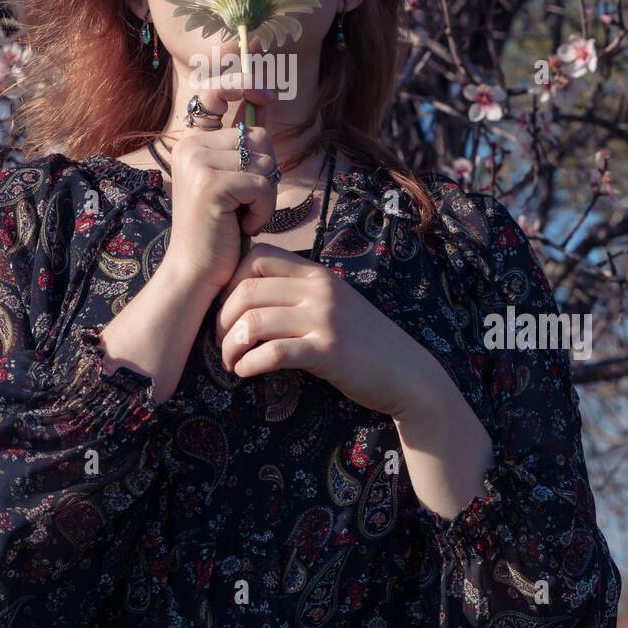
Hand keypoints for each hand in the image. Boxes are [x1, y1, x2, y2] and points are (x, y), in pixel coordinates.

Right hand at [162, 76, 280, 297]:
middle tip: (244, 203)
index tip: (266, 94)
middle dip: (265, 171)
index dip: (244, 86)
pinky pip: (261, 184)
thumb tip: (263, 100)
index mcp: (191, 141)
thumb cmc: (219, 230)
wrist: (196, 271)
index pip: (218, 93)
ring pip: (263, 160)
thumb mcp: (232, 179)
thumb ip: (242, 144)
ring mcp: (197, 162)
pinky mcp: (209, 184)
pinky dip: (263, 209)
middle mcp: (189, 145)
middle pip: (258, 135)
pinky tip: (242, 225)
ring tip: (241, 215)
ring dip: (265, 194)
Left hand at [214, 242, 444, 420]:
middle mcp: (319, 289)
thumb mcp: (332, 303)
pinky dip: (249, 364)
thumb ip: (298, 293)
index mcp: (317, 272)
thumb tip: (247, 294)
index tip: (227, 308)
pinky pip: (272, 353)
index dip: (231, 280)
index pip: (257, 255)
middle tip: (221, 341)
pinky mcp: (327, 351)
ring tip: (230, 361)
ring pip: (253, 321)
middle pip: (246, 289)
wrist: (406, 372)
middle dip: (222, 318)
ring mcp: (324, 319)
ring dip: (230, 346)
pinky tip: (245, 372)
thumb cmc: (363, 341)